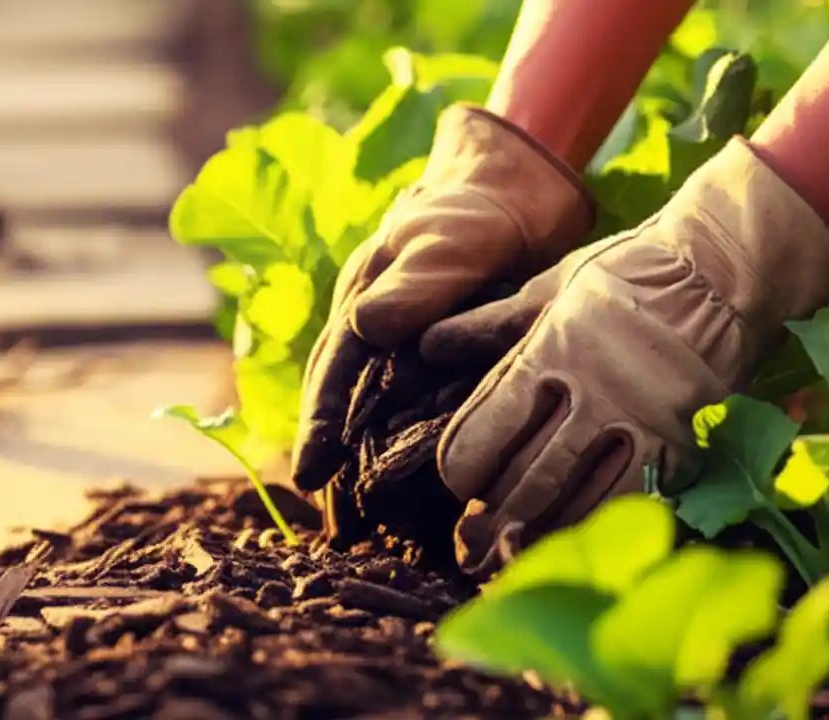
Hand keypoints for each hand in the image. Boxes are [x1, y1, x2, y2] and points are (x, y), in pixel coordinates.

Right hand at [289, 105, 594, 515]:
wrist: (518, 197)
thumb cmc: (476, 214)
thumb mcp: (447, 242)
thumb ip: (415, 284)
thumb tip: (368, 328)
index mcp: (360, 306)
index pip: (332, 374)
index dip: (319, 426)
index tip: (310, 476)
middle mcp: (375, 338)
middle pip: (345, 409)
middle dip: (339, 466)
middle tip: (338, 530)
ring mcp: (407, 356)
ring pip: (380, 420)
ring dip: (374, 470)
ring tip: (373, 528)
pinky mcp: (443, 370)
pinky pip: (420, 419)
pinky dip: (415, 455)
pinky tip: (425, 497)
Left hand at [421, 138, 828, 575]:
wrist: (727, 267)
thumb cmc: (630, 270)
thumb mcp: (550, 287)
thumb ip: (491, 325)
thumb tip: (427, 345)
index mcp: (550, 351)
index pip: (486, 429)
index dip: (462, 465)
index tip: (457, 480)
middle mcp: (590, 391)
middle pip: (524, 474)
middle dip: (491, 511)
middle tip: (471, 535)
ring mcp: (638, 420)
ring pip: (571, 496)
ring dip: (535, 527)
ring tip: (508, 545)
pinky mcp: (681, 442)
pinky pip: (626, 497)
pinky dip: (591, 522)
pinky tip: (568, 534)